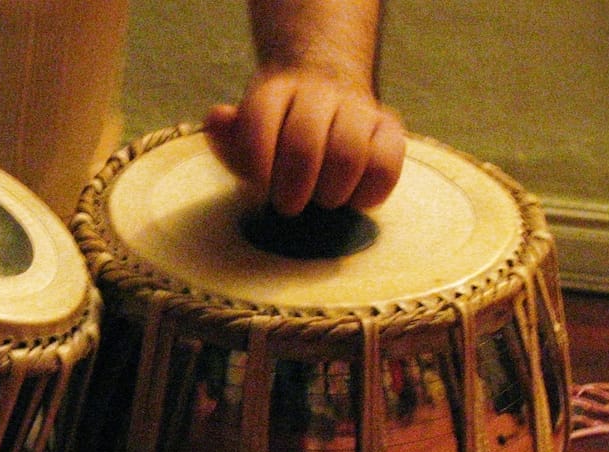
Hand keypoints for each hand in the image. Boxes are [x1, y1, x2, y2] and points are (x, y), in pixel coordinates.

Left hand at [204, 65, 404, 215]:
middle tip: (289, 204)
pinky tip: (353, 198)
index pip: (259, 123)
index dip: (257, 164)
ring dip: (330, 193)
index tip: (261, 183)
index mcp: (275, 90)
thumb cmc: (275, 132)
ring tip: (322, 199)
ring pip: (349, 156)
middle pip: (303, 145)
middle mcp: (318, 92)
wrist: (325, 93)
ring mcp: (358, 108)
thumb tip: (218, 118)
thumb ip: (228, 136)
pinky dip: (367, 194)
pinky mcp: (389, 129)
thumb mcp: (244, 132)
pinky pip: (386, 166)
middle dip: (292, 188)